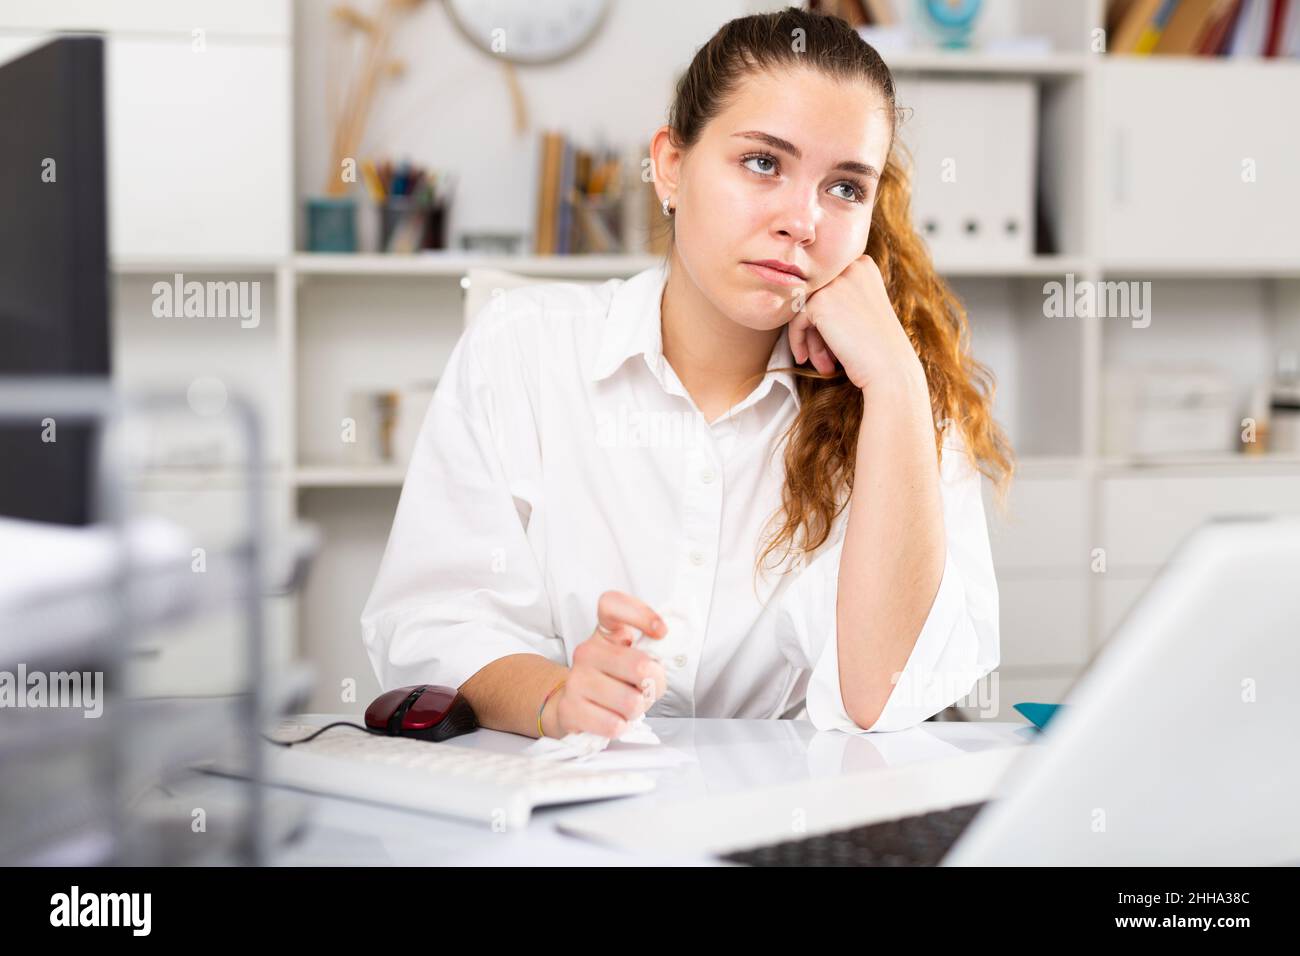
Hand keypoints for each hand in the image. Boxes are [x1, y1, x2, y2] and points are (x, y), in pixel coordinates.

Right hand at [545, 590, 668, 737]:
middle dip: (655, 685)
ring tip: (627, 706)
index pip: (612, 605)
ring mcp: (576, 679)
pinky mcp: (570, 709)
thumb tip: (660, 665)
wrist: (573, 707)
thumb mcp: (631, 659)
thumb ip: (649, 654)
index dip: (640, 613)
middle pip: (640, 666)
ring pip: (630, 701)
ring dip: (637, 710)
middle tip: (646, 689)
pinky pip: (614, 724)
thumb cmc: (613, 681)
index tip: (661, 631)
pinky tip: (613, 719)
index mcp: (604, 633)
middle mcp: (587, 651)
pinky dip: (622, 726)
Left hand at [786, 254, 921, 390]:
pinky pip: (796, 320)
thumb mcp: (860, 311)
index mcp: (863, 265)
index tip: (832, 342)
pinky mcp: (820, 301)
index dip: (826, 316)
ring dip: (810, 338)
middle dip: (816, 329)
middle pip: (815, 296)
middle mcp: (851, 267)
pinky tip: (805, 359)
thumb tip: (797, 302)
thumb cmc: (878, 348)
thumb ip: (836, 299)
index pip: (827, 286)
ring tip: (822, 362)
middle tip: (826, 356)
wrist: (891, 369)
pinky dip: (797, 341)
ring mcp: (836, 282)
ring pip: (804, 309)